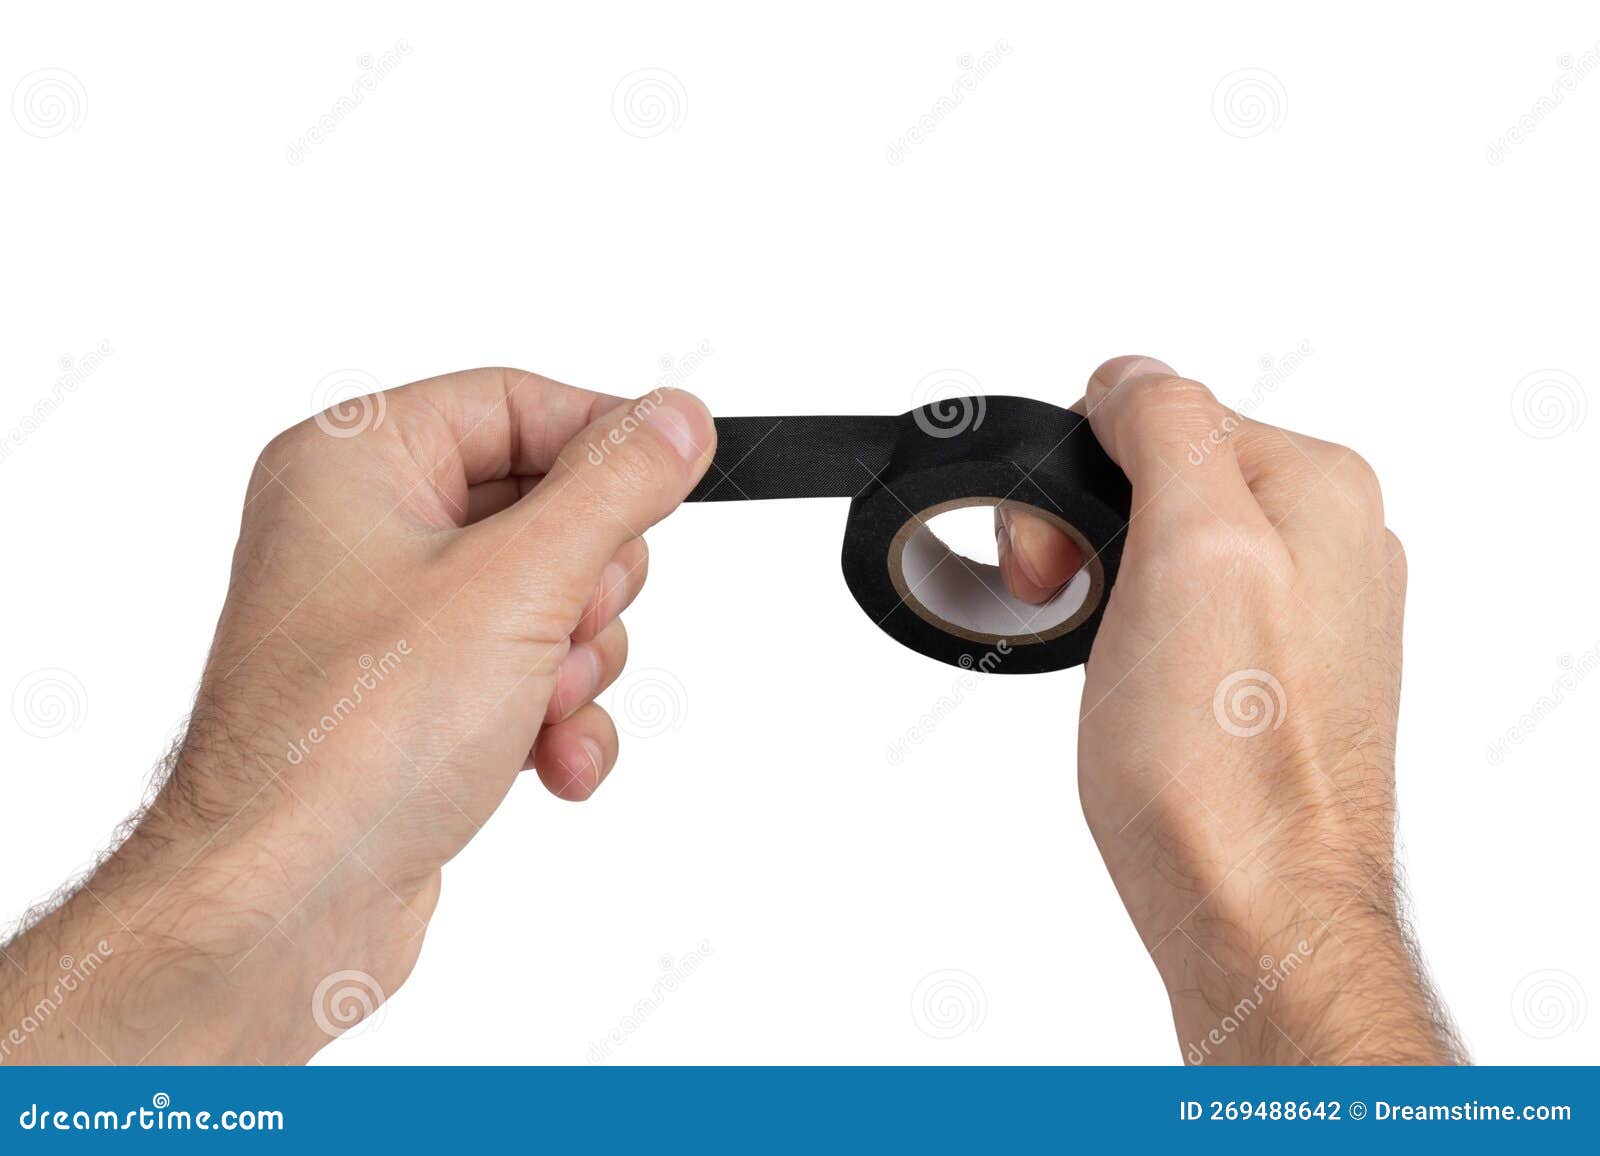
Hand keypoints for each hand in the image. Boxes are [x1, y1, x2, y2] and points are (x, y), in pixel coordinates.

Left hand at [0, 369, 713, 1063]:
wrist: (282, 909)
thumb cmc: (353, 740)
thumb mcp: (518, 584)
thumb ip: (613, 488)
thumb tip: (678, 418)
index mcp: (355, 463)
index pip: (515, 402)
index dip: (603, 442)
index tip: (674, 480)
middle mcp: (363, 532)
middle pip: (546, 506)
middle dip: (587, 585)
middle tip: (567, 627)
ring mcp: (391, 623)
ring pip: (550, 601)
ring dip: (577, 664)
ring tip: (541, 710)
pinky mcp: (418, 703)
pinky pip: (527, 676)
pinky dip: (558, 719)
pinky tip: (553, 765)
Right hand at [998, 355, 1461, 1063]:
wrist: (1251, 906)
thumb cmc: (1218, 763)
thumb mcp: (1190, 554)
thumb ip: (1167, 432)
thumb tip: (1129, 374)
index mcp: (1319, 488)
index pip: (1158, 414)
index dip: (1081, 482)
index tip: (1064, 563)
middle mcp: (1330, 539)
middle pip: (1160, 475)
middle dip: (1089, 533)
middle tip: (1078, 610)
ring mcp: (1307, 608)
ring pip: (1162, 543)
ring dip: (1107, 586)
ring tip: (1109, 661)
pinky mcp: (1276, 669)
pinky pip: (1180, 607)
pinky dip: (1133, 631)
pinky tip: (1136, 687)